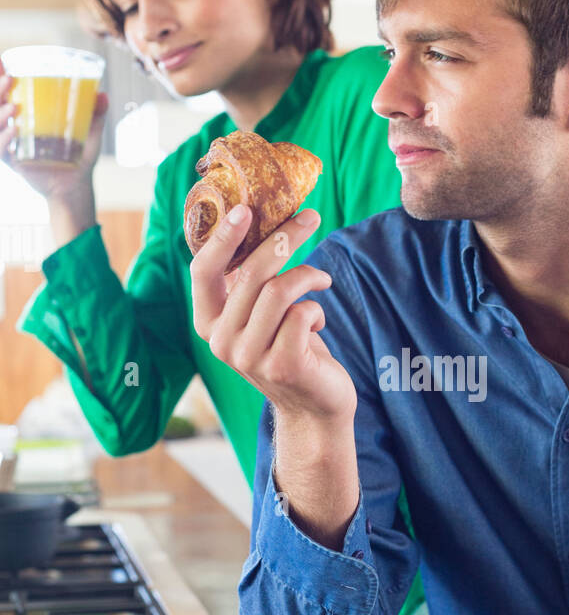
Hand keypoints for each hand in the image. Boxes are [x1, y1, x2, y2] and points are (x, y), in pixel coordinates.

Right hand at [0, 55, 107, 206]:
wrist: (75, 188)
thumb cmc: (80, 159)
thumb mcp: (90, 135)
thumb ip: (96, 116)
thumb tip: (103, 95)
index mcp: (29, 117)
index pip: (8, 94)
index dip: (1, 80)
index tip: (3, 63)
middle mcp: (16, 128)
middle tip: (9, 78)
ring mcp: (13, 145)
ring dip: (0, 114)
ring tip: (14, 107)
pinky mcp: (14, 163)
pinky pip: (2, 151)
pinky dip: (4, 140)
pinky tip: (14, 132)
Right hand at [190, 202, 356, 425]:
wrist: (314, 406)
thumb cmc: (289, 346)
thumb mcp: (261, 313)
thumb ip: (250, 281)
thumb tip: (257, 218)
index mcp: (207, 323)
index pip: (202, 271)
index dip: (221, 237)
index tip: (244, 208)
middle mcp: (220, 342)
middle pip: (250, 273)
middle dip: (284, 237)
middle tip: (311, 217)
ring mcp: (250, 357)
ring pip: (278, 290)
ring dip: (308, 275)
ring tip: (322, 280)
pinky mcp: (283, 367)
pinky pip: (302, 313)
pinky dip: (317, 309)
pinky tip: (318, 323)